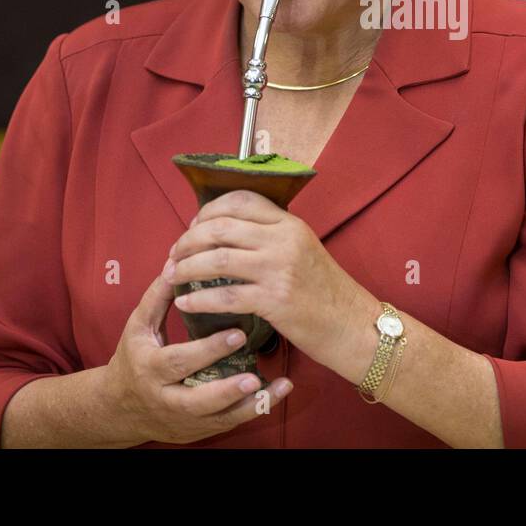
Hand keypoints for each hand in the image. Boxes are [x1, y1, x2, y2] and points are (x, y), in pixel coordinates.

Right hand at [101, 268, 293, 444]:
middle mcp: (166, 398)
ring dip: (250, 406)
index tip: (238, 333)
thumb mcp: (138, 327)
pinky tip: (276, 395)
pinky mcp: (198, 429)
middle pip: (197, 400)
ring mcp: (184, 419)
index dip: (208, 350)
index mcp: (150, 369)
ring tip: (277, 388)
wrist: (120, 408)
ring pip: (218, 419)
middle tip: (255, 375)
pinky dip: (253, 411)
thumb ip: (158, 297)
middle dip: (227, 389)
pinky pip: (228, 423)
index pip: (179, 361)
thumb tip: (178, 263)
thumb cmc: (134, 357)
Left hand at [165, 188, 372, 377]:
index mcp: (290, 223)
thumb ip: (271, 238)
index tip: (193, 226)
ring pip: (217, 259)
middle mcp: (284, 240)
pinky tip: (185, 303)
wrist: (353, 325)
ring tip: (171, 276)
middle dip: (188, 239)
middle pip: (221, 227)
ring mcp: (279, 269)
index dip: (208, 210)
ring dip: (186, 267)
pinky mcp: (274, 300)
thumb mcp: (304, 250)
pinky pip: (224, 295)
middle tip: (174, 254)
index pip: (241, 200)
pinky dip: (198, 299)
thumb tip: (226, 236)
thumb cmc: (326, 292)